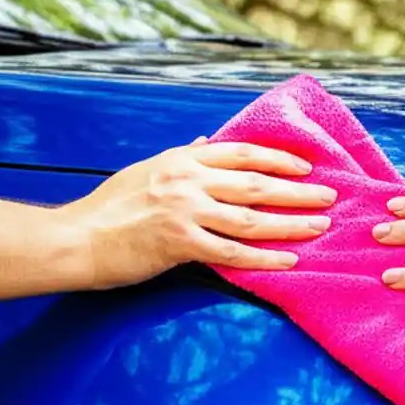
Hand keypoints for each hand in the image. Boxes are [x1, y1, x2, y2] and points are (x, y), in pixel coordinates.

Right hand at [61, 138, 336, 288]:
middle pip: (256, 183)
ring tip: (320, 227)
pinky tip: (288, 261)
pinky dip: (263, 258)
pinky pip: (231, 253)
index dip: (278, 158)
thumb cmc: (107, 209)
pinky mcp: (179, 244)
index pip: (241, 153)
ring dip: (290, 223)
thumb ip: (179, 159)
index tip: (306, 167)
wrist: (75, 240)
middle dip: (298, 190)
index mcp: (181, 161)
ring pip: (250, 217)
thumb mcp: (144, 171)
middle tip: (330, 197)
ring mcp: (184, 211)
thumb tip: (203, 143)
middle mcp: (187, 180)